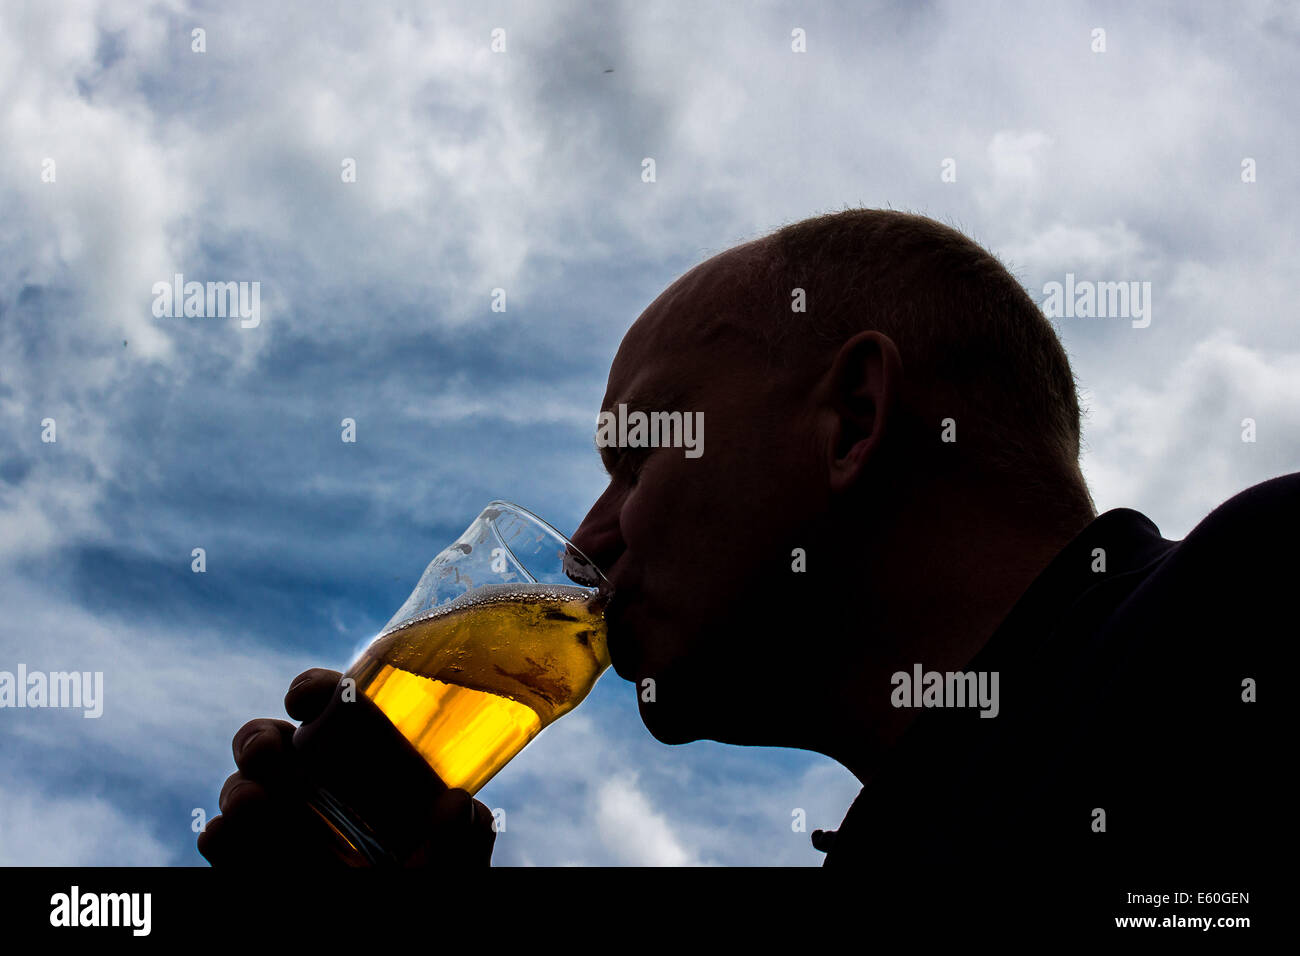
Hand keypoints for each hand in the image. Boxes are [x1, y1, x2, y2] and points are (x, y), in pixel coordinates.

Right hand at [198, 668, 496, 866]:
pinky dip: (219, 838)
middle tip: (267, 751)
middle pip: (278, 747)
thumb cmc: (422, 900)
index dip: (318, 693)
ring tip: (249, 803)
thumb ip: (462, 847)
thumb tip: (459, 804)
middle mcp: (321, 794)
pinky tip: (220, 835)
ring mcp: (282, 832)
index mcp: (373, 774)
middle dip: (259, 737)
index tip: (306, 698)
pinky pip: (226, 849)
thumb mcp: (450, 878)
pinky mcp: (253, 870)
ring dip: (238, 788)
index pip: (339, 714)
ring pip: (245, 793)